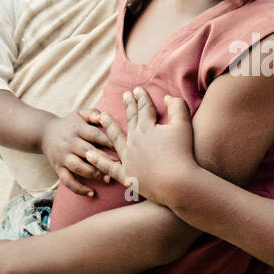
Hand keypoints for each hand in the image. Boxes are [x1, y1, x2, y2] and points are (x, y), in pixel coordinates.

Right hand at [40, 110, 115, 197]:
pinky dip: (79, 189)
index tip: (124, 147)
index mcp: (77, 129)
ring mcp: (63, 157)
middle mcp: (70, 143)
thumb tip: (106, 118)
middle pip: (89, 152)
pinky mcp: (58, 169)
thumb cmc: (70, 124)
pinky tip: (91, 193)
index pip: (95, 135)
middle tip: (121, 166)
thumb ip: (94, 114)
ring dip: (95, 174)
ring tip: (109, 178)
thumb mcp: (80, 114)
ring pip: (79, 168)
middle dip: (105, 160)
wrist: (44, 133)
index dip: (110, 141)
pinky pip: (67, 181)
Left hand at [86, 87, 195, 208]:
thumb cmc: (182, 154)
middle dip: (129, 106)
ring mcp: (128, 158)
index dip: (142, 98)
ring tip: (102, 116)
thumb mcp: (183, 126)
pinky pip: (109, 167)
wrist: (177, 183)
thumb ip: (177, 107)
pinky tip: (89, 155)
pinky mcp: (126, 175)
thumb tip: (167, 97)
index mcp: (146, 127)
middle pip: (130, 119)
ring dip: (109, 126)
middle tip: (125, 95)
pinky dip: (98, 161)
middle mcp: (134, 140)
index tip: (138, 90)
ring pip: (115, 139)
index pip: (144, 108)